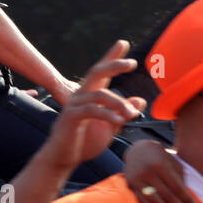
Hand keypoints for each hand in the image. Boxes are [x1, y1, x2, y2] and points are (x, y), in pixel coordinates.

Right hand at [41, 42, 143, 171]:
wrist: (62, 159)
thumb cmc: (84, 143)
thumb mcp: (110, 127)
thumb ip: (123, 113)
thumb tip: (140, 100)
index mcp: (90, 95)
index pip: (102, 72)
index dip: (112, 56)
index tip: (124, 43)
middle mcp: (81, 95)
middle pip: (97, 72)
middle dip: (114, 64)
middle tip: (131, 62)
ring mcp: (74, 105)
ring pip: (99, 94)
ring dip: (118, 102)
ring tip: (131, 113)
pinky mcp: (71, 117)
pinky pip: (91, 110)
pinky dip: (107, 113)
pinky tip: (118, 119)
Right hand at [124, 139, 197, 202]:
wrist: (137, 149)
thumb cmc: (160, 157)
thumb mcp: (172, 163)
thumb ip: (179, 179)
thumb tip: (188, 200)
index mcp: (161, 165)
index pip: (176, 187)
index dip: (187, 199)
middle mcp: (149, 173)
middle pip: (167, 195)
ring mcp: (139, 180)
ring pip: (155, 200)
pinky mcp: (132, 185)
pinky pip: (142, 201)